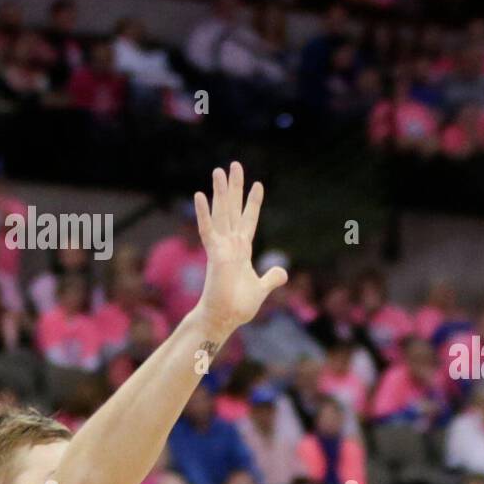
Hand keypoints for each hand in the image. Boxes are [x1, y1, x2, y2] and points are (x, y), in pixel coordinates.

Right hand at [192, 162, 287, 337]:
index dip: (253, 203)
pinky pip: (207, 229)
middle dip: (235, 188)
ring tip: (219, 170)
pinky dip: (203, 213)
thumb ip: (271, 278)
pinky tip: (200, 195)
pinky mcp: (214, 254)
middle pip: (234, 209)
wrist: (224, 318)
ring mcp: (221, 247)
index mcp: (242, 249)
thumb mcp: (261, 287)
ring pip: (221, 213)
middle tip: (235, 164)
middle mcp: (230, 243)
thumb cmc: (238, 305)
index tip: (258, 184)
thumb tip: (283, 272)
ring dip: (220, 192)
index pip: (249, 220)